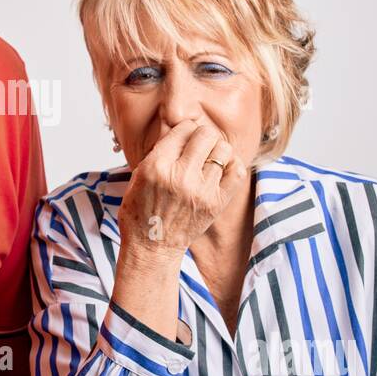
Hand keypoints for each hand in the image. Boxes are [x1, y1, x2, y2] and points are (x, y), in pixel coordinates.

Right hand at [117, 119, 249, 260]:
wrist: (151, 246)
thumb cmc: (141, 211)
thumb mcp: (139, 175)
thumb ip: (160, 152)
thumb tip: (183, 131)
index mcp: (157, 166)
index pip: (183, 129)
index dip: (185, 129)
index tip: (185, 137)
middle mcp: (180, 176)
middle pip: (206, 134)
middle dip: (203, 136)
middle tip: (198, 146)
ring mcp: (200, 191)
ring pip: (223, 150)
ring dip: (217, 150)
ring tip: (209, 159)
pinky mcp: (216, 204)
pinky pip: (237, 172)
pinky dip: (232, 165)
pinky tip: (222, 169)